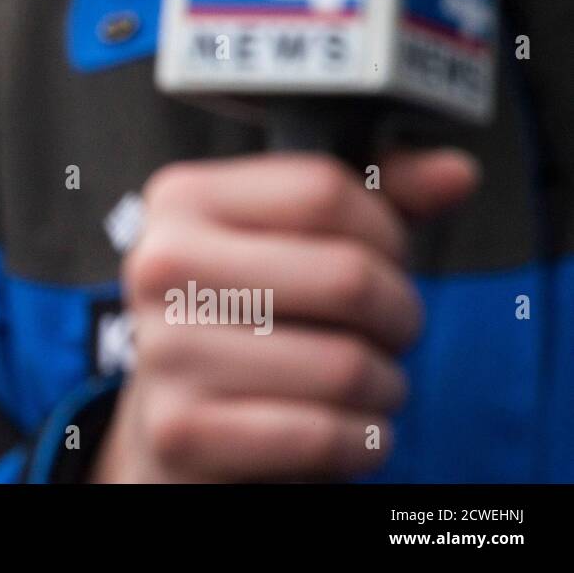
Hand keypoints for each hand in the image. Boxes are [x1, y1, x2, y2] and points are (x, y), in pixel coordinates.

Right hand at [92, 149, 478, 482]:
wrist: (178, 425)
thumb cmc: (249, 320)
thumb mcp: (296, 243)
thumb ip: (377, 200)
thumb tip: (456, 174)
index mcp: (179, 200)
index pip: (324, 191)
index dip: (386, 232)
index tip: (385, 260)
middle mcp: (158, 267)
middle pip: (347, 275)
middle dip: (399, 315)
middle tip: (389, 333)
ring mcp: (163, 351)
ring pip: (345, 365)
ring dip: (384, 386)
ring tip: (365, 386)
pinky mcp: (180, 431)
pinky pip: (321, 435)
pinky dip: (360, 440)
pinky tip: (345, 431)